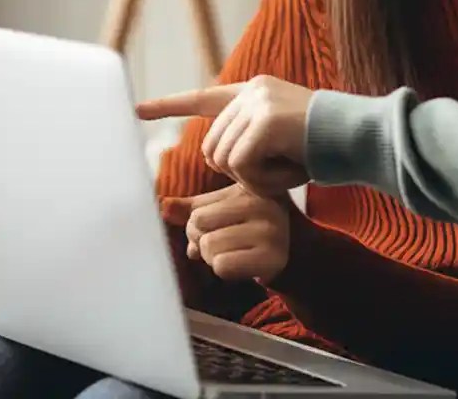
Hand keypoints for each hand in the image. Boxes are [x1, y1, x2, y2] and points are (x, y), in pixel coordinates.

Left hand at [138, 75, 312, 196]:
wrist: (361, 139)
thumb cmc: (328, 148)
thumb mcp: (285, 140)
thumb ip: (251, 141)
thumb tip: (216, 156)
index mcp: (255, 91)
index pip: (203, 98)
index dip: (168, 106)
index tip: (136, 110)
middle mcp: (253, 91)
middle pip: (212, 147)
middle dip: (239, 171)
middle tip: (277, 172)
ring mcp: (258, 103)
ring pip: (223, 159)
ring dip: (252, 178)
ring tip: (286, 169)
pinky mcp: (264, 122)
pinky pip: (240, 166)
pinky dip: (262, 181)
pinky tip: (288, 172)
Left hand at [161, 184, 290, 283]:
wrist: (296, 255)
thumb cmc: (254, 229)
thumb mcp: (226, 209)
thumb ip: (194, 207)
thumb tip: (162, 207)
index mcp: (248, 186)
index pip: (196, 211)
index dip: (197, 228)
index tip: (217, 231)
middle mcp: (262, 203)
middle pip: (198, 225)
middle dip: (203, 241)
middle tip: (224, 244)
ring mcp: (269, 230)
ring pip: (209, 247)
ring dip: (214, 257)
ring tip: (234, 252)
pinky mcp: (271, 256)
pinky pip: (222, 266)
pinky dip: (225, 270)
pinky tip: (242, 264)